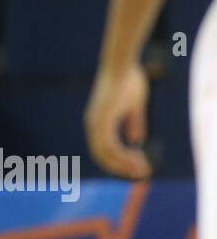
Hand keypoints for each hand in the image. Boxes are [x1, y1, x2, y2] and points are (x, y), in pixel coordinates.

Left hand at [84, 63, 151, 178]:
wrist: (122, 63)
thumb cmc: (129, 79)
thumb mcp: (134, 105)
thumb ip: (134, 122)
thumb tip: (136, 139)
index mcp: (99, 121)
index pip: (104, 150)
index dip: (120, 160)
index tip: (138, 165)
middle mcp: (93, 125)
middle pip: (103, 157)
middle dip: (122, 168)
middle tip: (141, 174)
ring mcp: (96, 124)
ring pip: (107, 155)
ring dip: (125, 165)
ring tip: (143, 170)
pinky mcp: (102, 121)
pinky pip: (112, 147)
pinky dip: (125, 157)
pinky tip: (139, 159)